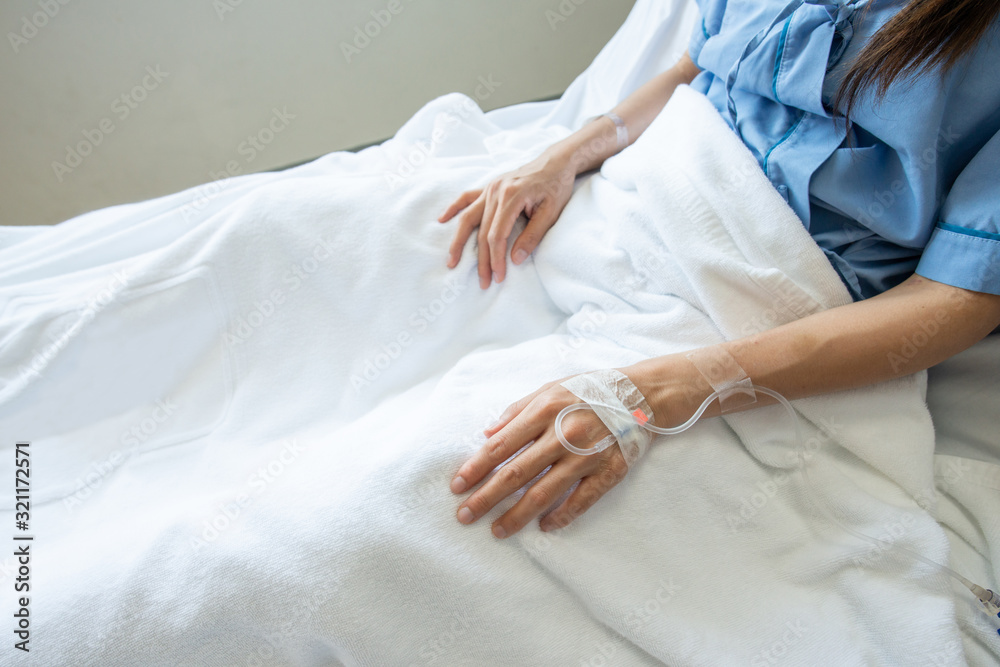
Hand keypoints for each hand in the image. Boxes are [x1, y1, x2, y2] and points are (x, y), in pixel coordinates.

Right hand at [438, 149, 576, 288]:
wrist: (555, 162)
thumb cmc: (556, 186)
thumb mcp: (551, 213)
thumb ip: (532, 236)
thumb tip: (515, 260)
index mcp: (511, 196)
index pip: (496, 235)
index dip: (496, 258)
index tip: (498, 276)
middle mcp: (495, 191)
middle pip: (482, 231)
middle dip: (482, 259)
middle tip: (484, 282)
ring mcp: (490, 187)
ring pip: (468, 217)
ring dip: (459, 241)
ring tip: (452, 260)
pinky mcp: (489, 186)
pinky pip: (466, 198)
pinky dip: (453, 208)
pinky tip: (442, 220)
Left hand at [450, 377, 630, 537]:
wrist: (642, 395)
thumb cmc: (590, 390)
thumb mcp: (550, 388)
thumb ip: (517, 411)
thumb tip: (487, 434)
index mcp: (544, 411)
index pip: (500, 446)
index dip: (475, 468)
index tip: (457, 486)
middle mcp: (563, 435)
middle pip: (516, 473)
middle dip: (486, 497)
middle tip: (465, 516)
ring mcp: (587, 456)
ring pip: (544, 493)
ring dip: (517, 515)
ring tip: (497, 531)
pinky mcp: (609, 472)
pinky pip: (581, 501)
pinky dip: (561, 516)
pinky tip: (543, 527)